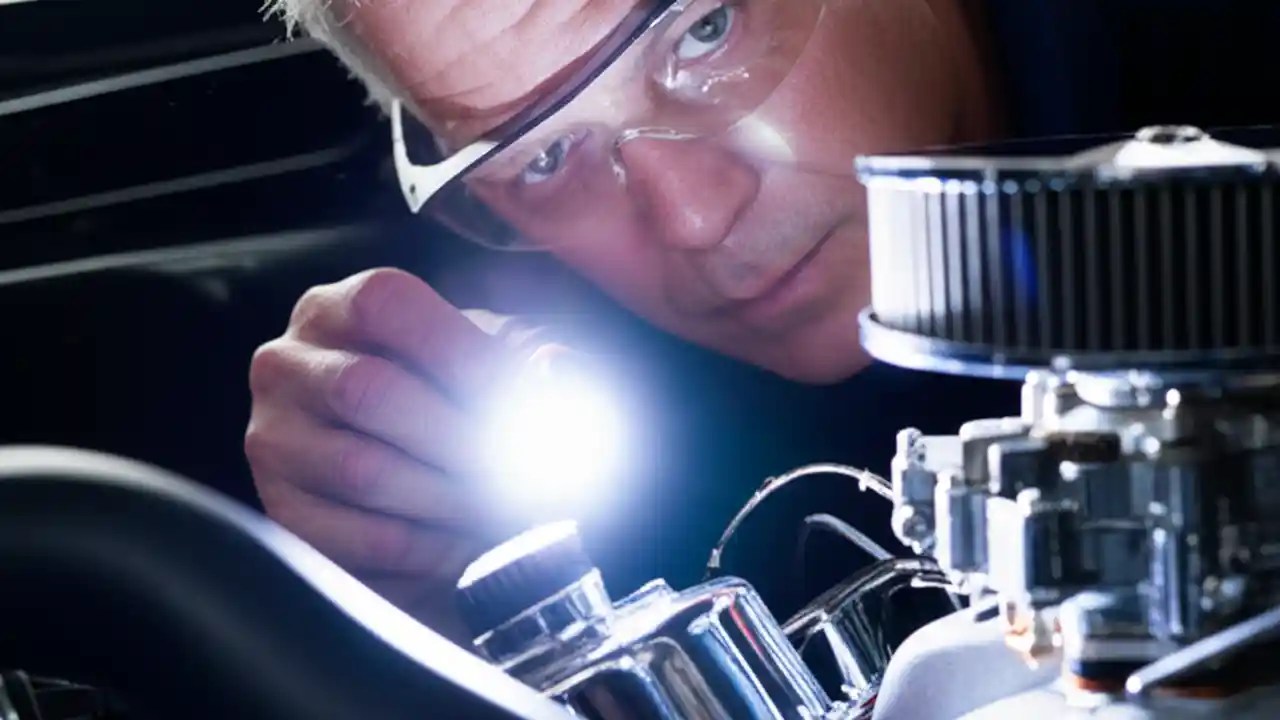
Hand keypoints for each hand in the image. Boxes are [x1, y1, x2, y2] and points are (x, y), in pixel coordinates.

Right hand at [245, 268, 516, 641]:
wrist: (415, 476)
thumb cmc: (456, 398)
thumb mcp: (498, 358)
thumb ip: (530, 353)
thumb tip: (554, 367)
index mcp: (340, 307)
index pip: (385, 304)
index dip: (463, 353)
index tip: (529, 400)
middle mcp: (288, 364)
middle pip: (368, 390)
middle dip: (463, 435)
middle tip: (529, 465)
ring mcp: (274, 440)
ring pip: (363, 470)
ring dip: (453, 496)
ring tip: (509, 503)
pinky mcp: (283, 515)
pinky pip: (358, 537)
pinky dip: (429, 547)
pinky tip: (468, 540)